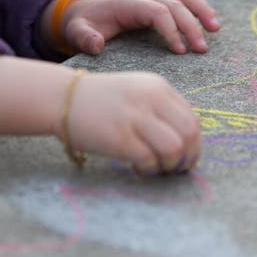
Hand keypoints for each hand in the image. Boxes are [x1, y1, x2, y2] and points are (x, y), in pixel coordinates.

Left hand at [55, 0, 219, 55]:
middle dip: (190, 25)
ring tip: (215, 29)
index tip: (179, 51)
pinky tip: (211, 22)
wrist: (83, 12)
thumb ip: (84, 39)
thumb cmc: (83, 25)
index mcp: (127, 2)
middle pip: (173, 4)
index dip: (170, 29)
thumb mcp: (77, 32)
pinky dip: (197, 6)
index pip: (156, 11)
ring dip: (200, 9)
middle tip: (201, 49)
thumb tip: (97, 44)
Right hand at [62, 71, 200, 173]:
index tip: (183, 156)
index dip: (193, 144)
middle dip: (187, 157)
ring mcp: (134, 116)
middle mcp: (150, 98)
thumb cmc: (100, 100)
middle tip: (174, 168)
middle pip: (189, 134)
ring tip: (153, 167)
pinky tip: (135, 167)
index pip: (192, 119)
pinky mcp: (119, 136)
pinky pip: (149, 160)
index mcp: (157, 86)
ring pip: (174, 148)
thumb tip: (186, 142)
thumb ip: (161, 109)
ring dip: (169, 165)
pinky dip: (147, 170)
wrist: (62, 98)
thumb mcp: (136, 92)